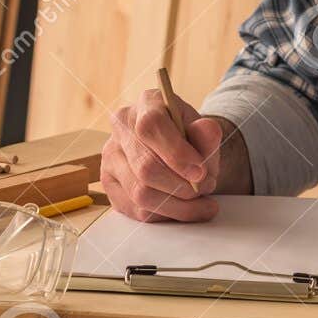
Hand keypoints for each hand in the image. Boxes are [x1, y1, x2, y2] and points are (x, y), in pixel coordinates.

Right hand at [101, 88, 226, 221]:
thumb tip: (208, 129)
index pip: (151, 126)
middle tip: (206, 187)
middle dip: (182, 186)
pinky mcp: (110, 184)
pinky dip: (166, 214)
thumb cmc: (192, 141)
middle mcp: (121, 127)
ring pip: (140, 193)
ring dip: (177, 205)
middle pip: (145, 166)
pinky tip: (182, 207)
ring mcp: (110, 156)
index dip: (176, 153)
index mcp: (146, 103)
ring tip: (199, 200)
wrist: (181, 154)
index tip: (201, 172)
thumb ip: (208, 134)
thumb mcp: (205, 134)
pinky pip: (137, 210)